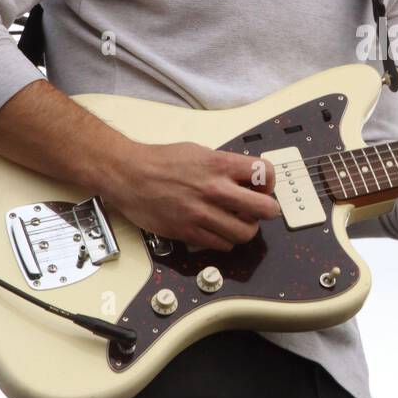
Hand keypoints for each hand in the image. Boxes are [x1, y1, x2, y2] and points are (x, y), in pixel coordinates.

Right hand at [102, 141, 282, 251]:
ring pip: (245, 233)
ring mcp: (202, 213)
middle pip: (265, 209)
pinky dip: (225, 241)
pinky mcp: (189, 232)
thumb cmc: (160, 161)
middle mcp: (215, 189)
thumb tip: (246, 177)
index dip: (269, 183)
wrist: (129, 175)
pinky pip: (222, 245)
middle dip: (267, 210)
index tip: (262, 187)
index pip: (266, 173)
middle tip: (259, 210)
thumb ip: (225, 165)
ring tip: (236, 222)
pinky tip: (217, 230)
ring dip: (245, 229)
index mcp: (220, 164)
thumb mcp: (200, 151)